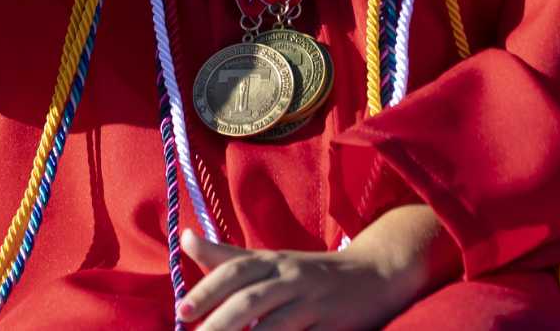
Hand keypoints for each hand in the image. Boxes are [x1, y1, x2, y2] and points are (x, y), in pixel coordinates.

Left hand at [177, 228, 429, 330]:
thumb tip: (184, 238)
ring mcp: (313, 303)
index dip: (208, 287)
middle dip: (220, 321)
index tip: (182, 309)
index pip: (236, 270)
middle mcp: (291, 278)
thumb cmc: (311, 271)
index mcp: (273, 260)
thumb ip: (227, 256)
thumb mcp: (271, 260)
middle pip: (251, 299)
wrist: (376, 272)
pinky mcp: (332, 326)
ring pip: (275, 325)